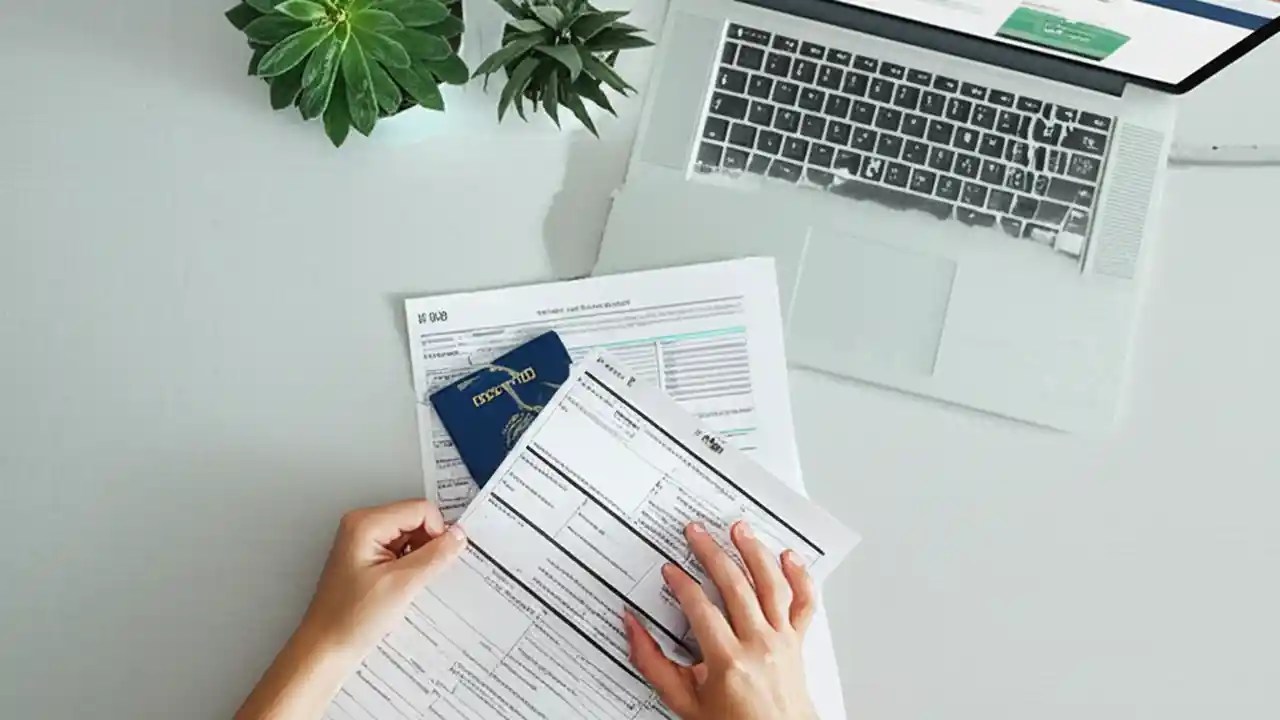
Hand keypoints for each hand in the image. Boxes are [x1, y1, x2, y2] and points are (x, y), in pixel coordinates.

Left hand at [235, 499, 465, 719]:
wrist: (326, 648)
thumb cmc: (354, 618)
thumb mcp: (401, 585)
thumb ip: (434, 556)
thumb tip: (460, 535)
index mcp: (366, 523)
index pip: (421, 509)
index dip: (437, 533)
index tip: (436, 562)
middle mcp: (363, 524)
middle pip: (416, 519)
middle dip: (428, 545)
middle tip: (419, 576)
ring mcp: (364, 540)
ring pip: (411, 535)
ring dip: (420, 558)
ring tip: (406, 585)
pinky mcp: (368, 557)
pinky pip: (401, 549)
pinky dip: (410, 565)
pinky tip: (402, 587)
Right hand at [623, 521, 816, 719]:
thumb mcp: (684, 701)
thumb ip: (653, 663)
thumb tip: (632, 627)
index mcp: (728, 662)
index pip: (701, 608)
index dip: (682, 584)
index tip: (670, 570)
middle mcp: (759, 645)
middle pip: (735, 585)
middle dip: (711, 553)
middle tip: (695, 532)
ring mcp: (782, 640)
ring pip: (770, 584)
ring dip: (754, 551)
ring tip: (738, 529)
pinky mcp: (798, 641)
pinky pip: (804, 603)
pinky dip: (799, 576)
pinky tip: (787, 556)